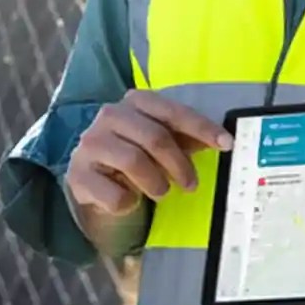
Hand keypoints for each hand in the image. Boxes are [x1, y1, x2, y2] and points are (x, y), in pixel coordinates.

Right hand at [65, 89, 232, 216]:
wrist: (93, 182)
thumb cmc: (134, 157)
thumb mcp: (160, 144)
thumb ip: (186, 138)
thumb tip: (222, 140)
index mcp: (134, 102)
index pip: (171, 111)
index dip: (201, 127)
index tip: (226, 144)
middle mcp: (109, 116)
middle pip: (155, 137)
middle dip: (179, 165)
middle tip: (191, 185)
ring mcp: (90, 143)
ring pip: (133, 162)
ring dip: (155, 184)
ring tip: (160, 192)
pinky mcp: (78, 174)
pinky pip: (114, 193)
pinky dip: (129, 202)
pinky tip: (129, 200)